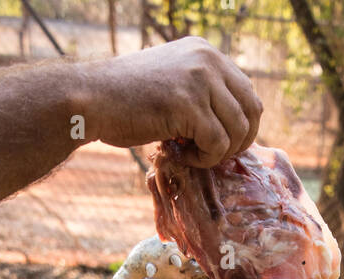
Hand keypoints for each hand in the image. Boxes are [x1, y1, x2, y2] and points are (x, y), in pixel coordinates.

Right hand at [80, 37, 261, 166]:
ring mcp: (200, 80)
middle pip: (252, 110)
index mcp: (206, 52)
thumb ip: (202, 92)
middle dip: (239, 141)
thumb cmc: (125, 99)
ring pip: (238, 130)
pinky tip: (182, 155)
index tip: (220, 142)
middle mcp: (207, 60)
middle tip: (213, 155)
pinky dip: (204, 159)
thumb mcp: (172, 83)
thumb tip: (235, 123)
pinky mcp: (189, 105)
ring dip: (219, 152)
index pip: (247, 92)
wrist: (90, 98)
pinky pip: (218, 145)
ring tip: (192, 154)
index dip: (241, 125)